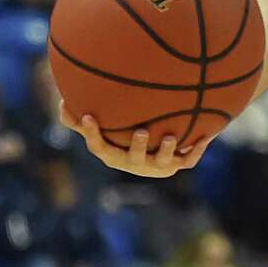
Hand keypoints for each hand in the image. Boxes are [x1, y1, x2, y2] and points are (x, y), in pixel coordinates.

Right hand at [59, 100, 211, 177]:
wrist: (152, 161)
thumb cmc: (121, 141)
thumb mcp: (101, 132)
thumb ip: (79, 119)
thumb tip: (62, 101)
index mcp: (113, 154)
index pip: (99, 145)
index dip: (92, 133)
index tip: (89, 116)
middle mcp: (133, 162)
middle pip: (133, 158)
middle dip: (136, 147)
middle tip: (140, 131)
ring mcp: (156, 165)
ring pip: (162, 162)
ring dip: (166, 151)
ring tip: (169, 136)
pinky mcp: (176, 164)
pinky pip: (188, 160)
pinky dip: (195, 149)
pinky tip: (206, 135)